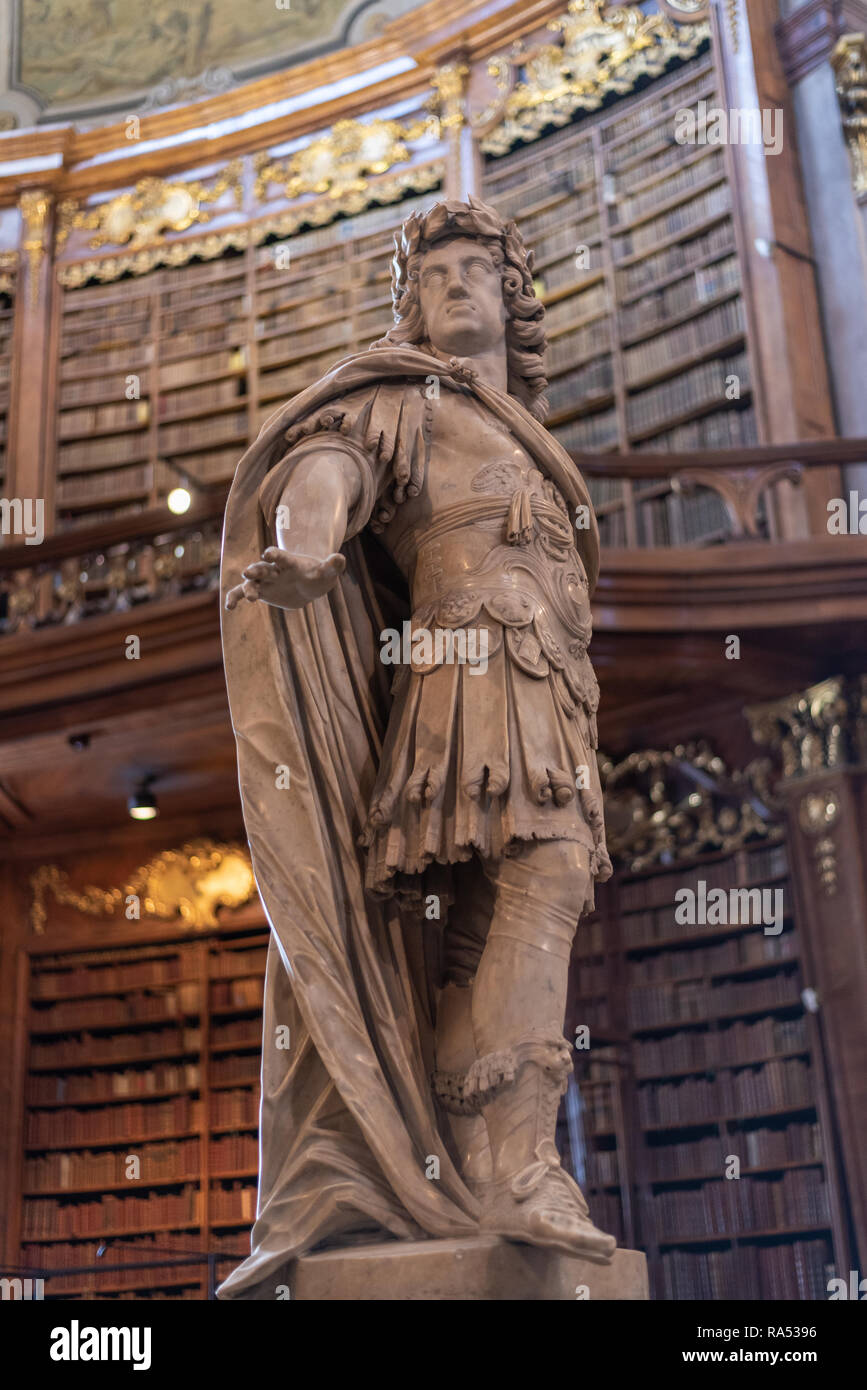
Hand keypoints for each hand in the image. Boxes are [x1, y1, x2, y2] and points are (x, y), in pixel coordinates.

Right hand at [225, 547, 345, 611]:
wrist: (309, 582)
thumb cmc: (318, 574)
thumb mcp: (327, 571)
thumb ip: (333, 564)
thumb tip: (340, 558)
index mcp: (289, 563)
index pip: (281, 557)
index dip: (275, 554)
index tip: (267, 554)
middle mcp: (274, 570)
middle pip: (263, 568)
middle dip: (256, 569)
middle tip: (248, 572)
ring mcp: (266, 581)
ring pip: (251, 582)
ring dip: (247, 587)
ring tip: (249, 598)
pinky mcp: (261, 591)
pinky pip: (242, 593)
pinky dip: (234, 598)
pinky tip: (229, 607)